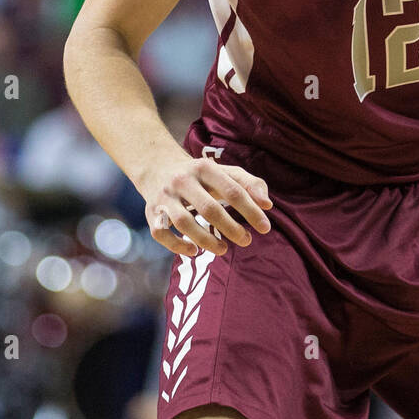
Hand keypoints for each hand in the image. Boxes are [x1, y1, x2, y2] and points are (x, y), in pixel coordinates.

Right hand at [141, 153, 272, 257]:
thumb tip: (267, 205)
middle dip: (231, 228)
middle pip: (209, 209)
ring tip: (224, 249)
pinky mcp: (151, 212)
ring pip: (184, 223)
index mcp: (204, 168)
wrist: (158, 166)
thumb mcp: (225, 172)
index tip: (265, 228)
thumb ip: (249, 184)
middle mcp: (182, 180)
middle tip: (246, 240)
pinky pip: (161, 234)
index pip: (232, 190)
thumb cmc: (202, 175)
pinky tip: (194, 251)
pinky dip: (177, 246)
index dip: (251, 211)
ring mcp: (164, 197)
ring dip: (206, 240)